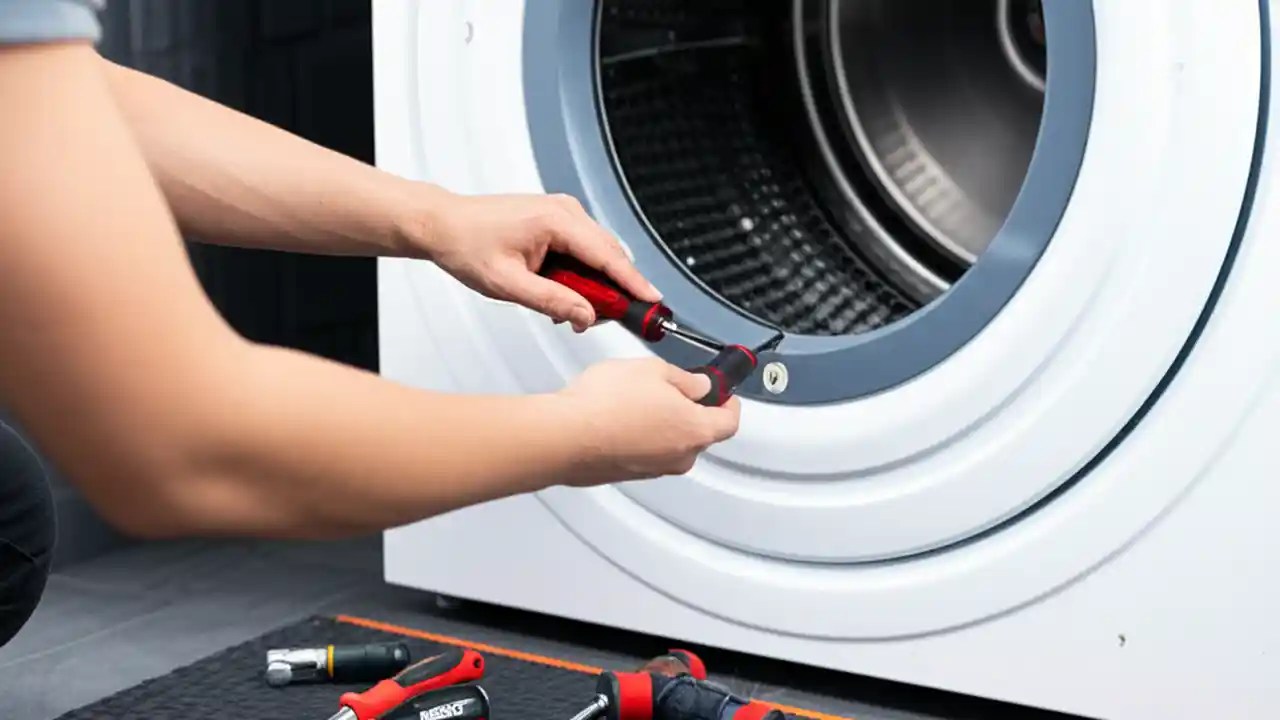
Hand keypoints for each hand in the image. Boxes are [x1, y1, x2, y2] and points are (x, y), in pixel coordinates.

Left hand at [411, 187, 661, 332]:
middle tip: (598, 321)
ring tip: (571, 311)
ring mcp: (562, 213)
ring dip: (593, 285)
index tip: (653, 302)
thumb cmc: (467, 245)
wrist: (443, 225)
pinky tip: (564, 294)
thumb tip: (586, 316)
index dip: (634, 283)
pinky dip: (581, 275)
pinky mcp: (557, 221)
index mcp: (555, 221)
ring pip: (597, 255)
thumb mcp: (508, 284)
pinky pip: (583, 250)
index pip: (608, 256)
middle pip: (609, 256)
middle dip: (611, 291)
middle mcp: (565, 211)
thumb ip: (552, 301)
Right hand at [555, 358, 741, 484]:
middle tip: (675, 388)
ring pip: (670, 445)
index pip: (729, 422)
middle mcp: (679, 457)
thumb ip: (684, 379)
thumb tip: (697, 386)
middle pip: (700, 434)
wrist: (565, 436)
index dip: (729, 403)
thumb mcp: (653, 370)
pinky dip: (640, 437)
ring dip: (663, 425)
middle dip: (692, 411)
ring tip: (637, 399)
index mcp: (696, 430)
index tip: (723, 392)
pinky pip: (645, 453)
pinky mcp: (628, 475)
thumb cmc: (606, 404)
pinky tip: (619, 417)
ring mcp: (653, 470)